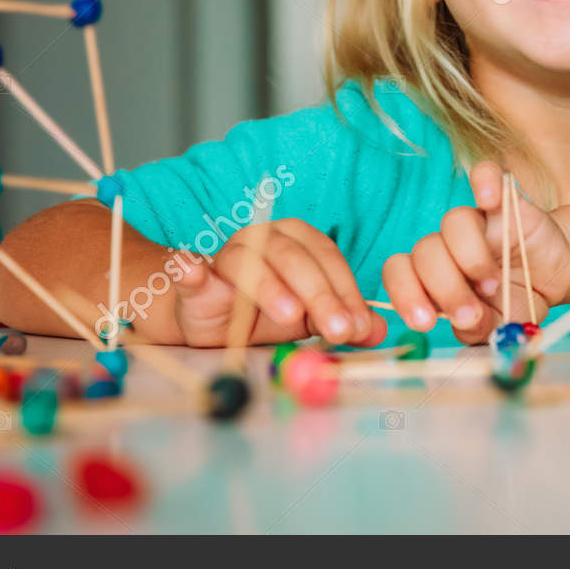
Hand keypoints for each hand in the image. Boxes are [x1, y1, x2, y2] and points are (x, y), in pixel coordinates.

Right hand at [170, 217, 386, 347]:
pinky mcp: (193, 277)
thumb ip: (343, 321)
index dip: (347, 292)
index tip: (359, 327)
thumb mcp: (310, 320)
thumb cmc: (265, 315)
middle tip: (337, 330)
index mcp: (298, 240)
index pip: (328, 259)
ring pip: (251, 262)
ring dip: (271, 287)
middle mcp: (264, 237)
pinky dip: (190, 270)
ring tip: (291, 315)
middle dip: (321, 296)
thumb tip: (379, 331)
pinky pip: (190, 270)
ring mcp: (227, 253)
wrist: (211, 320)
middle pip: (295, 259)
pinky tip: (192, 272)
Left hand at [381, 161, 569, 344]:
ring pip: (452, 222)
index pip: (400, 273)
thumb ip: (479, 333)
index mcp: (434, 277)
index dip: (405, 294)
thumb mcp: (499, 326)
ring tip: (494, 284)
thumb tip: (464, 336)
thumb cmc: (520, 300)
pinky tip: (490, 199)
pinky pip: (486, 174)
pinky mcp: (505, 200)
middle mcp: (448, 246)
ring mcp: (476, 221)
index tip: (425, 322)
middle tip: (470, 314)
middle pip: (424, 252)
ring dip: (470, 258)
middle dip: (444, 288)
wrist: (560, 273)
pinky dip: (485, 181)